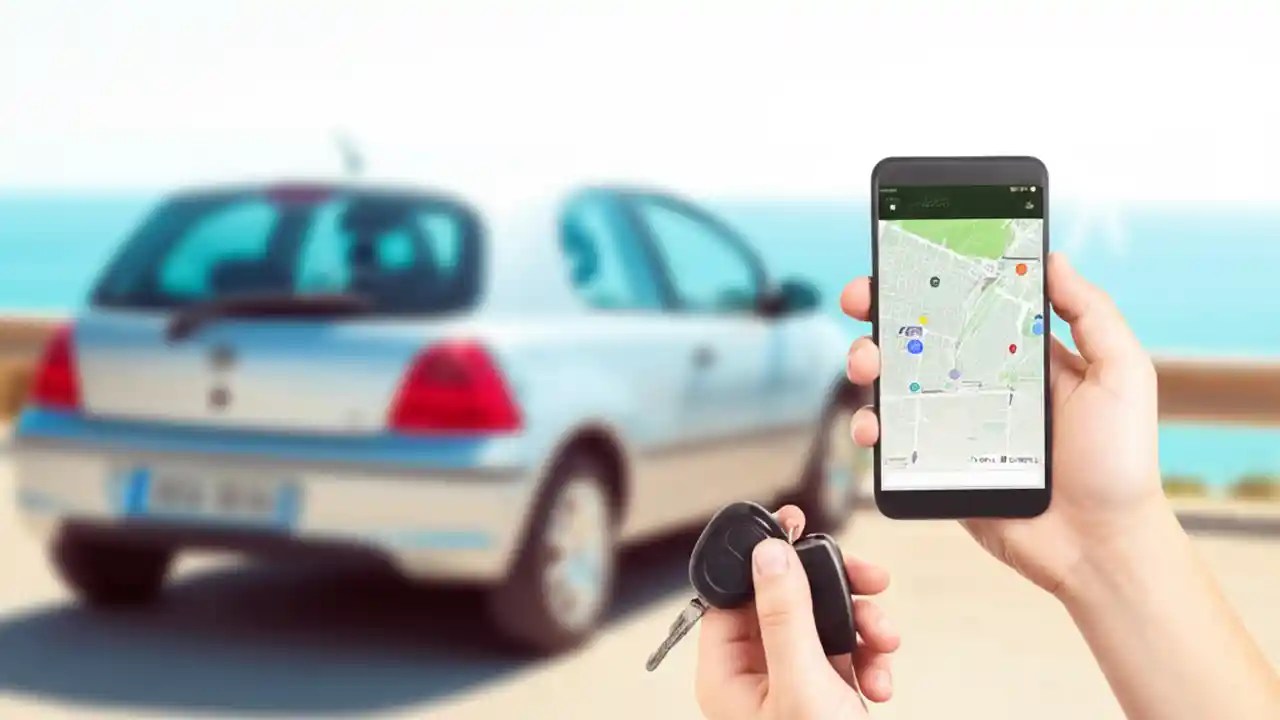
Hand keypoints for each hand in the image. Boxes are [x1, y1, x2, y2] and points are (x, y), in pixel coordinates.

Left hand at [695, 505, 898, 719]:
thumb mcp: (802, 685)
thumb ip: (786, 616)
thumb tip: (768, 554)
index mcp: (726, 675)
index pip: (732, 595)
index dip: (764, 558)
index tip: (794, 526)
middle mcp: (754, 679)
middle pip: (785, 603)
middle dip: (833, 592)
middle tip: (869, 579)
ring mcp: (790, 689)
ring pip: (822, 628)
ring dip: (860, 627)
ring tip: (885, 640)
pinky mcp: (823, 700)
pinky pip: (844, 658)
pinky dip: (869, 660)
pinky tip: (882, 680)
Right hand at [841, 253, 1167, 597]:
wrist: (1098, 546)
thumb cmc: (1119, 463)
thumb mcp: (1122, 373)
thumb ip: (1091, 312)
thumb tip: (1053, 257)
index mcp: (1023, 355)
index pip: (972, 302)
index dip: (936, 277)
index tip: (904, 255)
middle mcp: (983, 383)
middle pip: (920, 334)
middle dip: (882, 310)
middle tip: (862, 301)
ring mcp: (956, 424)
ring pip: (895, 383)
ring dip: (867, 362)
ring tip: (866, 363)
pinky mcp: (936, 466)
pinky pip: (892, 440)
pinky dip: (869, 427)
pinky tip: (871, 426)